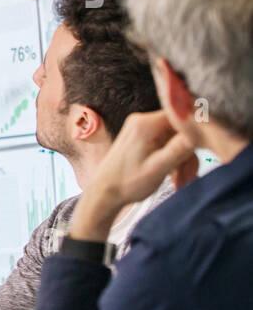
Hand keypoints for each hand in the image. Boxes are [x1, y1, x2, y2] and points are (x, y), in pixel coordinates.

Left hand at [71, 110, 197, 239]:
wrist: (104, 193)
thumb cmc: (126, 183)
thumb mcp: (157, 169)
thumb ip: (178, 150)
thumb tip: (198, 133)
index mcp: (145, 124)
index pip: (182, 115)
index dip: (197, 131)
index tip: (205, 150)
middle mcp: (143, 121)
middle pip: (181, 130)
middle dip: (188, 154)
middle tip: (188, 176)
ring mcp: (143, 130)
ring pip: (176, 140)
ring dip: (182, 161)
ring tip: (181, 182)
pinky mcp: (143, 139)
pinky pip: (167, 145)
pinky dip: (173, 160)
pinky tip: (175, 177)